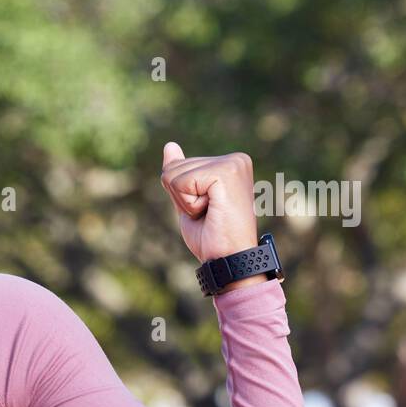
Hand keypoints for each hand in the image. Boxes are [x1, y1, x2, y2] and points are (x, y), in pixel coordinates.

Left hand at [160, 142, 258, 263]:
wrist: (229, 260)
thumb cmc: (212, 237)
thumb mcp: (188, 201)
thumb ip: (180, 174)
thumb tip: (169, 146)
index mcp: (229, 163)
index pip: (178, 167)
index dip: (180, 195)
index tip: (206, 210)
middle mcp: (235, 158)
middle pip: (174, 168)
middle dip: (181, 198)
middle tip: (208, 215)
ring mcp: (232, 163)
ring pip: (174, 175)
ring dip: (186, 203)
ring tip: (211, 214)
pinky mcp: (226, 172)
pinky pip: (181, 183)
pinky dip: (188, 204)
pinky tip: (211, 212)